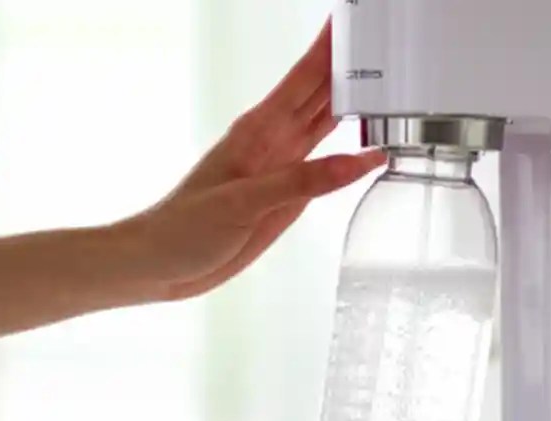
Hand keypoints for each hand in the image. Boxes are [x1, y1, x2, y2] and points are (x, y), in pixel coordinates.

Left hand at [126, 20, 382, 299]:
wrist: (161, 265)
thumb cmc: (184, 227)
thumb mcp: (242, 203)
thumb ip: (301, 181)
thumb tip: (358, 160)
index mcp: (258, 130)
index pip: (305, 76)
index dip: (330, 47)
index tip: (354, 22)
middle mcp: (273, 141)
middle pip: (321, 92)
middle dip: (351, 65)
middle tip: (383, 42)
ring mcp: (281, 166)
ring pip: (326, 123)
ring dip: (354, 101)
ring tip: (389, 79)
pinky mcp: (287, 195)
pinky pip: (327, 167)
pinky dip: (351, 154)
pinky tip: (371, 147)